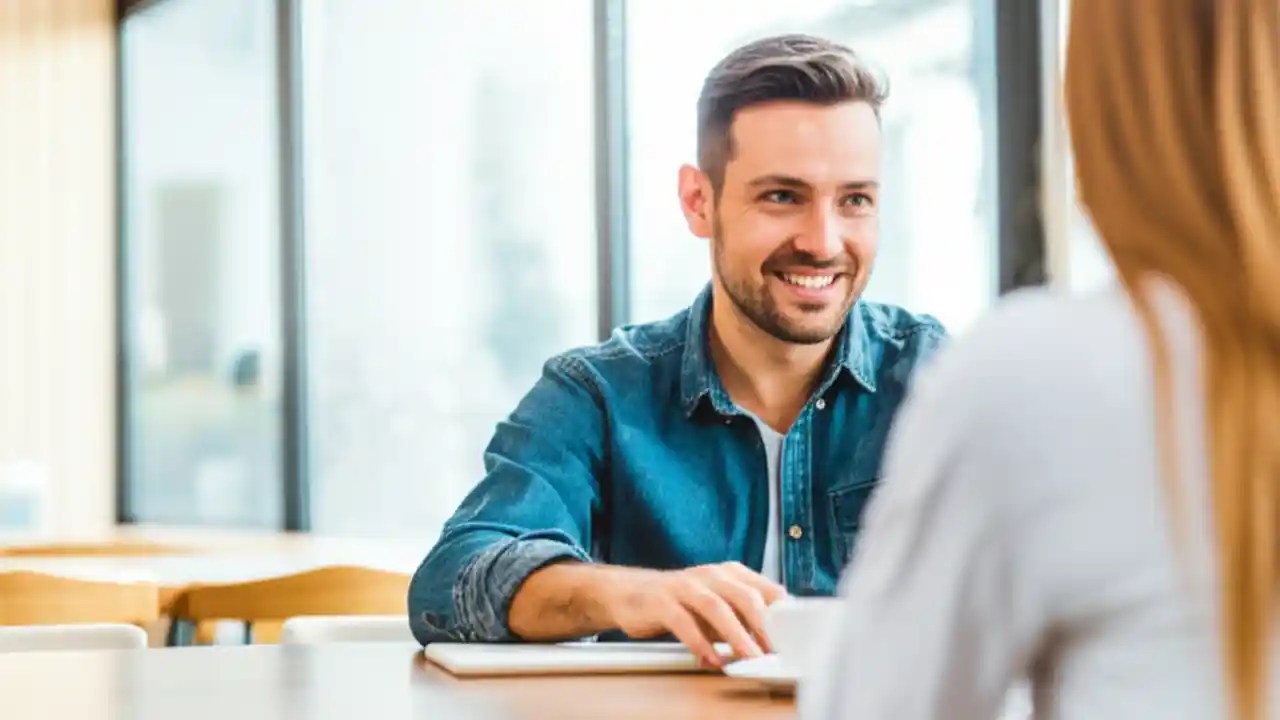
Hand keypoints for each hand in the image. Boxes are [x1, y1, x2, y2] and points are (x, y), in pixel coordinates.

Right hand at [599, 562, 787, 667]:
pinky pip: (683, 621)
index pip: (764, 588)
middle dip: (762, 624)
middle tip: (774, 650)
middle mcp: (710, 574)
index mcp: (730, 574)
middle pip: (743, 595)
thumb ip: (742, 619)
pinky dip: (699, 642)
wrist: (630, 593)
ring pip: (715, 606)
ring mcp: (684, 585)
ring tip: (748, 656)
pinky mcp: (661, 600)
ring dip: (735, 634)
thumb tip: (772, 643)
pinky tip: (710, 659)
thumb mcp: (717, 607)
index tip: (793, 638)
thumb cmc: (681, 603)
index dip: (781, 614)